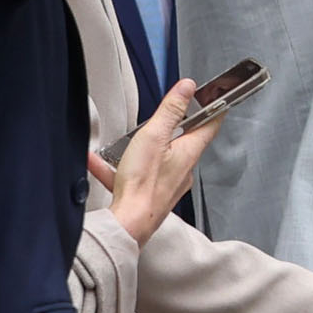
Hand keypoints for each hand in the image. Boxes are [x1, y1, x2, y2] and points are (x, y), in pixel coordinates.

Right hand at [96, 80, 215, 246]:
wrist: (128, 224)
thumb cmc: (143, 184)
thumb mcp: (154, 136)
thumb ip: (170, 111)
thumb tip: (187, 88)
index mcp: (189, 151)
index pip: (210, 124)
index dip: (213, 109)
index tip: (215, 99)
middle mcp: (183, 168)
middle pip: (182, 140)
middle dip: (169, 128)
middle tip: (158, 118)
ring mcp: (168, 182)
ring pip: (155, 158)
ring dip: (137, 149)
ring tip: (120, 144)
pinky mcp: (150, 194)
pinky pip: (134, 174)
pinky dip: (117, 167)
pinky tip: (98, 162)